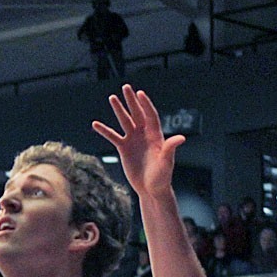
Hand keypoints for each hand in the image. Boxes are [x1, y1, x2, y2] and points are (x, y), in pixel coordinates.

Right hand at [91, 84, 185, 198]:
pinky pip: (113, 137)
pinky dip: (105, 130)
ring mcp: (133, 141)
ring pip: (125, 121)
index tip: (140, 93)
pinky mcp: (124, 149)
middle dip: (132, 101)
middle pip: (137, 114)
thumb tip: (180, 138)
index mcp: (155, 135)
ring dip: (119, 110)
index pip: (150, 116)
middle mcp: (144, 135)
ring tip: (112, 97)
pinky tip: (95, 124)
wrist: (151, 189)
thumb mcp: (166, 162)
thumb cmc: (162, 177)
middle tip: (126, 87)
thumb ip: (170, 149)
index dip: (145, 105)